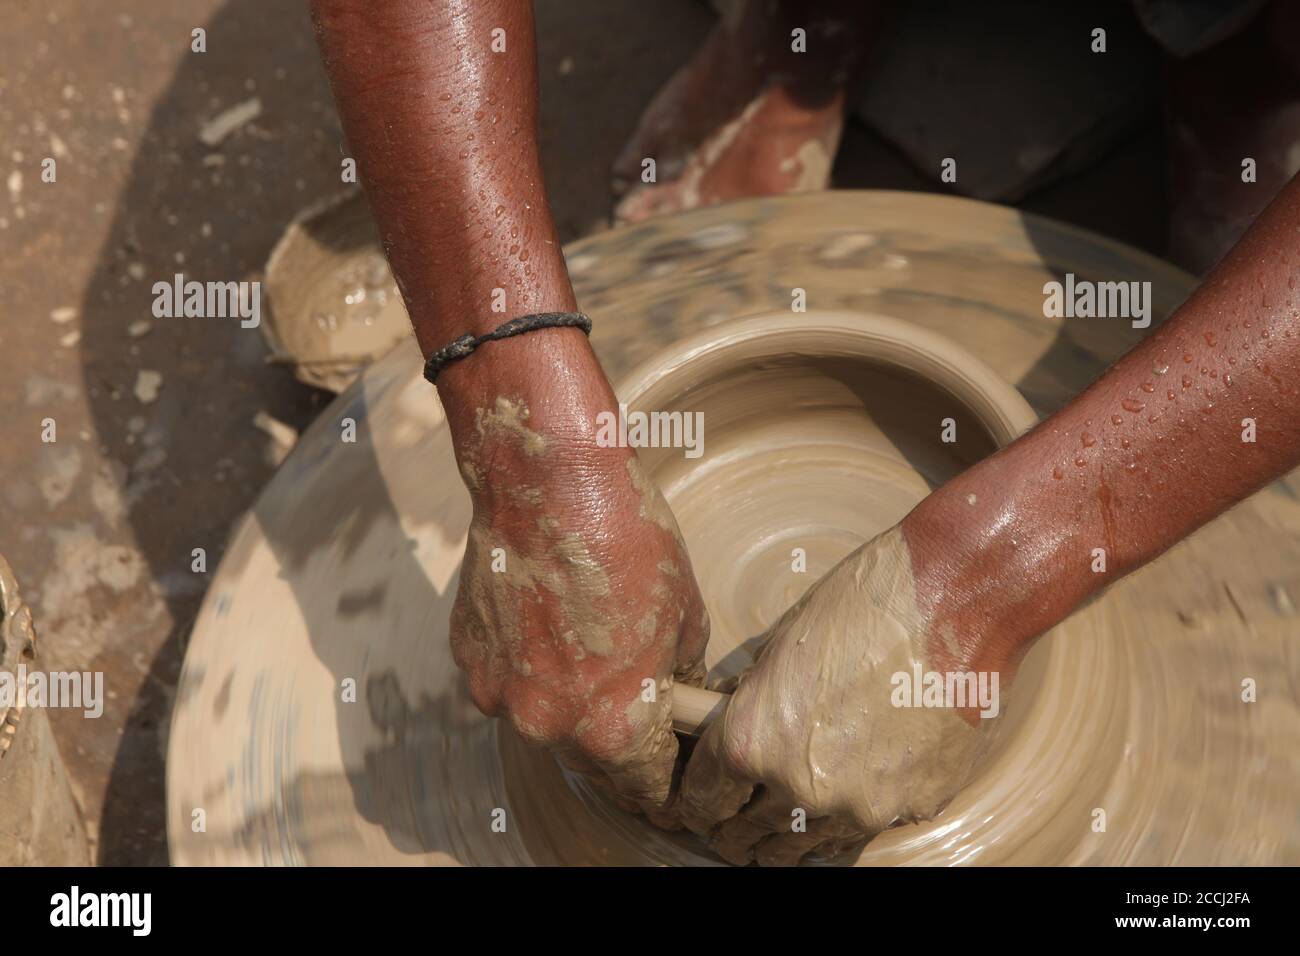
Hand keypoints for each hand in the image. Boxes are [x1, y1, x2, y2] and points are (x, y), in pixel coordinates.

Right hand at [448, 393, 708, 819]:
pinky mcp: (469, 659)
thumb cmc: (628, 543)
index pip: (646, 787)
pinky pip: (506, 679)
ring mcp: (500, 694)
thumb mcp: (686, 615)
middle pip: (590, 760)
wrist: (549, 484)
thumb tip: (678, 694)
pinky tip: (545, 616)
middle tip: (629, 689)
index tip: (669, 759)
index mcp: (613, 727)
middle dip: (614, 735)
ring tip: (583, 640)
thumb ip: (679, 675)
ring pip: (543, 718)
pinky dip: (526, 663)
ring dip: (565, 698)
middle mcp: (550, 726)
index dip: (665, 774)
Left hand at [679, 525, 1004, 864]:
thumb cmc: (862, 607)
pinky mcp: (913, 806)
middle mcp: (799, 787)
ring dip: (788, 843)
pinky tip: (850, 801)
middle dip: (736, 832)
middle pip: (749, 833)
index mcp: (753, 742)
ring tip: (779, 844)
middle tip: (733, 834)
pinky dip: (855, 817)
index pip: (703, 800)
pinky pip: (870, 825)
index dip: (696, 807)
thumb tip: (731, 724)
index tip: (700, 812)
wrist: (951, 604)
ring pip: (808, 846)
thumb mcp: (779, 647)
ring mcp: (860, 806)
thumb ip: (753, 702)